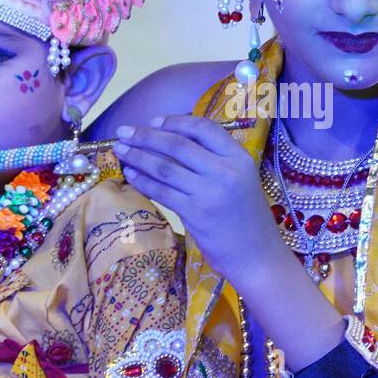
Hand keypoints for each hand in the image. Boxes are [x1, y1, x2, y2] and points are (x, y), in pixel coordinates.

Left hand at [113, 115, 280, 280]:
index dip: (176, 122)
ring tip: (120, 150)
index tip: (154, 121)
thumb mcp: (242, 180)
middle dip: (146, 135)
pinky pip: (162, 191)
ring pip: (165, 166)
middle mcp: (226, 170)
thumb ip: (215, 161)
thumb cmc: (247, 218)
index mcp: (240, 157)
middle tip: (123, 131)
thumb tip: (173, 141)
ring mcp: (210, 191)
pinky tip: (130, 174)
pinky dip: (143, 180)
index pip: (204, 128)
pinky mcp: (195, 212)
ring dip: (138, 156)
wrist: (257, 256)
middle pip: (178, 144)